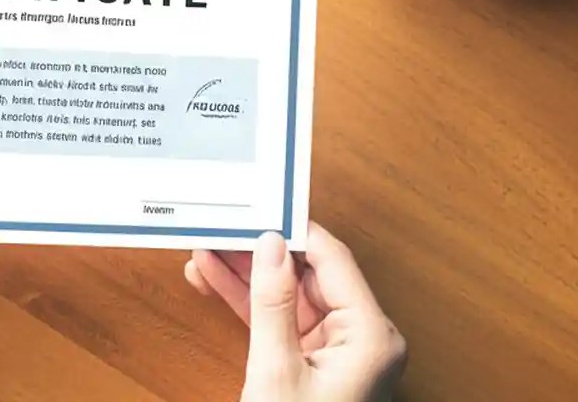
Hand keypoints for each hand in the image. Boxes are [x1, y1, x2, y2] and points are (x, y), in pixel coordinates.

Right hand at [184, 223, 405, 401]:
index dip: (294, 230)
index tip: (260, 205)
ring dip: (247, 276)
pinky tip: (215, 281)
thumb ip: (272, 304)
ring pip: (289, 297)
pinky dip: (250, 305)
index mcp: (370, 335)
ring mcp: (338, 352)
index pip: (332, 260)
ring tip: (206, 248)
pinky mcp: (315, 365)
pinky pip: (281, 322)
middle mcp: (362, 338)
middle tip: (222, 224)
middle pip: (308, 275)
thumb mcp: (277, 372)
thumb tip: (271, 247)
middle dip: (260, 252)